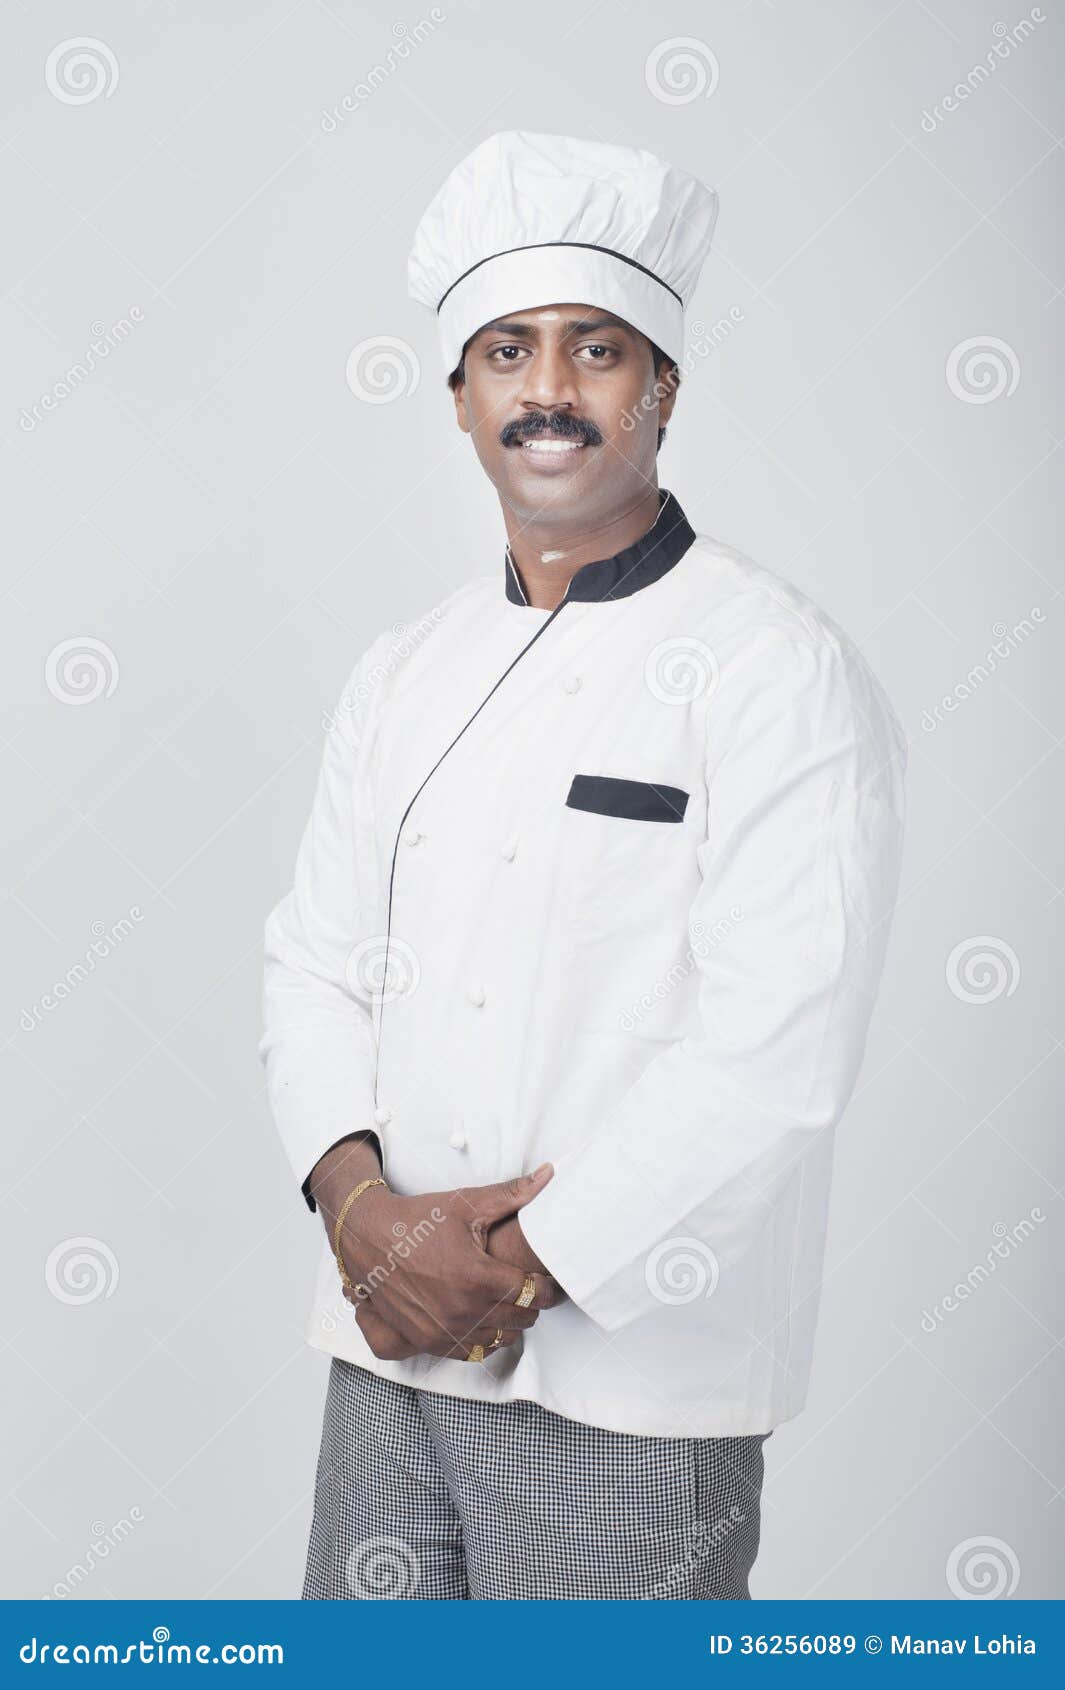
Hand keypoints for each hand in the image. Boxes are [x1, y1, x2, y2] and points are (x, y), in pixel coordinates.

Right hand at [320, 1162, 562, 1360]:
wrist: (368, 1237)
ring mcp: (442, 1331)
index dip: (548, 1287)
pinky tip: (483, 1320)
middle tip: (532, 1289)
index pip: (533, 1293)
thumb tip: (549, 1173)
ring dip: (509, 1324)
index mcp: (477, 1279)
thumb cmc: (418, 1219)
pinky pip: (469, 1353)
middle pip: (520, 1320)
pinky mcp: (425, 1342)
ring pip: (498, 1340)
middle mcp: (461, 1311)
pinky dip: (482, 1339)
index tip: (550, 1280)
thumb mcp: (467, 1203)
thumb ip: (513, 1194)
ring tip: (509, 1304)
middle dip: (532, 1305)